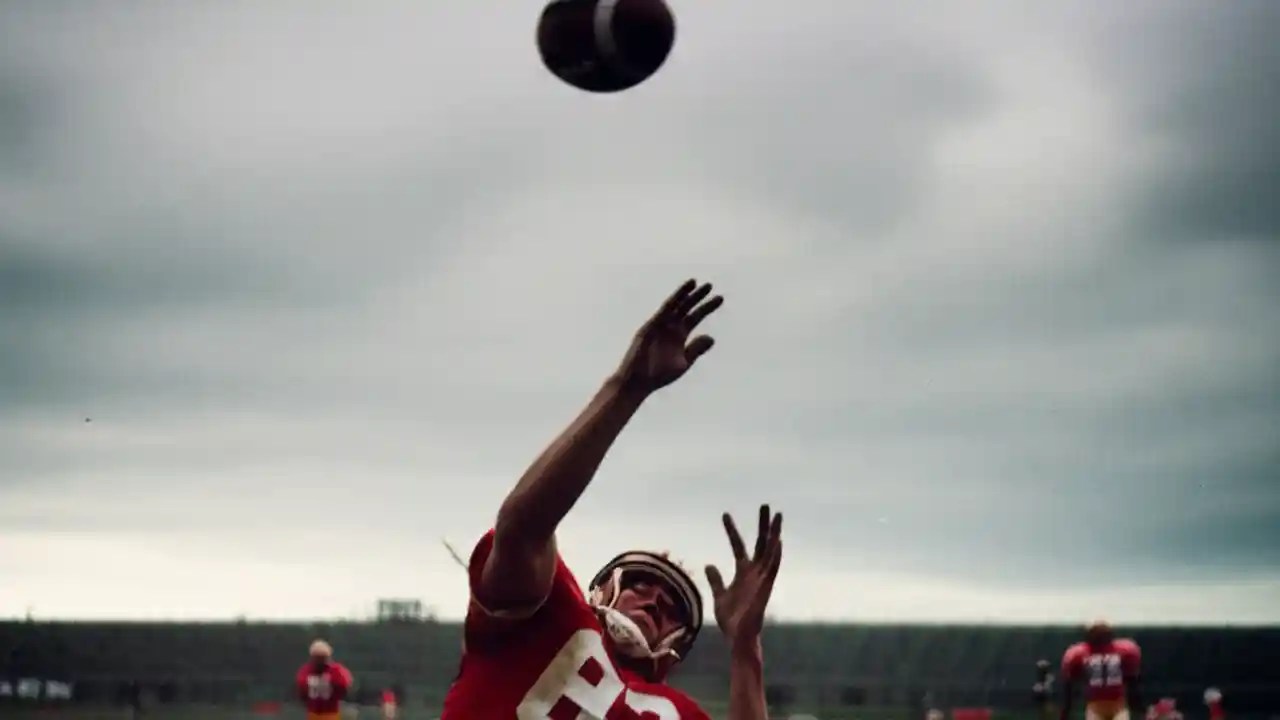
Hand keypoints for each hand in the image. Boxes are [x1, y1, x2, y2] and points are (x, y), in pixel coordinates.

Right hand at [612, 279, 722, 395]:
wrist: (639, 382)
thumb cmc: (658, 376)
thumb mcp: (683, 363)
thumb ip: (696, 349)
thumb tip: (712, 337)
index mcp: (679, 336)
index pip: (695, 317)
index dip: (707, 307)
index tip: (720, 298)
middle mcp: (670, 328)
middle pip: (686, 308)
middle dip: (697, 297)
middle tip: (710, 286)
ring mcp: (660, 326)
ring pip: (674, 306)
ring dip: (684, 294)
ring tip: (696, 282)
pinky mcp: (650, 327)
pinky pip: (663, 311)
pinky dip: (672, 301)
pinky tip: (682, 293)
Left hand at [705, 505, 782, 650]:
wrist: (738, 637)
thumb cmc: (731, 620)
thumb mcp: (719, 595)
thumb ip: (716, 580)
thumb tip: (709, 564)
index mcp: (743, 573)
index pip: (738, 545)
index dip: (732, 530)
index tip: (725, 514)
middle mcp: (755, 572)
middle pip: (760, 543)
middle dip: (762, 524)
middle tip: (765, 505)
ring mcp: (762, 578)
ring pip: (770, 551)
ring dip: (774, 533)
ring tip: (777, 516)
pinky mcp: (766, 588)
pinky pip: (772, 569)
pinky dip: (776, 555)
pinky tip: (779, 541)